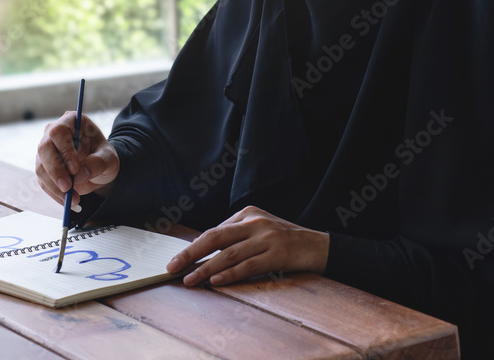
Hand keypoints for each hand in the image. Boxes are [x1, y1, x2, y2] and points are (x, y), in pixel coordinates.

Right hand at [35, 112, 119, 206]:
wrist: (99, 168)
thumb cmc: (104, 156)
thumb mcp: (109, 159)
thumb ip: (97, 163)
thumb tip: (79, 175)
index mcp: (71, 121)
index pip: (59, 132)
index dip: (64, 150)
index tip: (75, 169)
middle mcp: (54, 132)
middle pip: (44, 148)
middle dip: (56, 170)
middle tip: (68, 188)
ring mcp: (46, 149)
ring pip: (41, 167)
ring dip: (55, 186)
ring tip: (73, 199)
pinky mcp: (43, 166)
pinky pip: (43, 181)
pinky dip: (54, 193)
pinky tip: (67, 201)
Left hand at [165, 205, 328, 286]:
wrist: (320, 246)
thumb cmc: (285, 240)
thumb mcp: (260, 229)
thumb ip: (236, 235)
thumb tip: (205, 252)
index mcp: (248, 213)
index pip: (214, 231)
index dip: (193, 247)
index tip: (176, 259)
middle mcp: (255, 223)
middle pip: (215, 238)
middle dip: (191, 254)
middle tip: (173, 267)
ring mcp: (267, 238)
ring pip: (229, 254)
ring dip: (206, 269)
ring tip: (190, 280)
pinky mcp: (278, 254)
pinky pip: (249, 266)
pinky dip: (230, 274)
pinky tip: (216, 281)